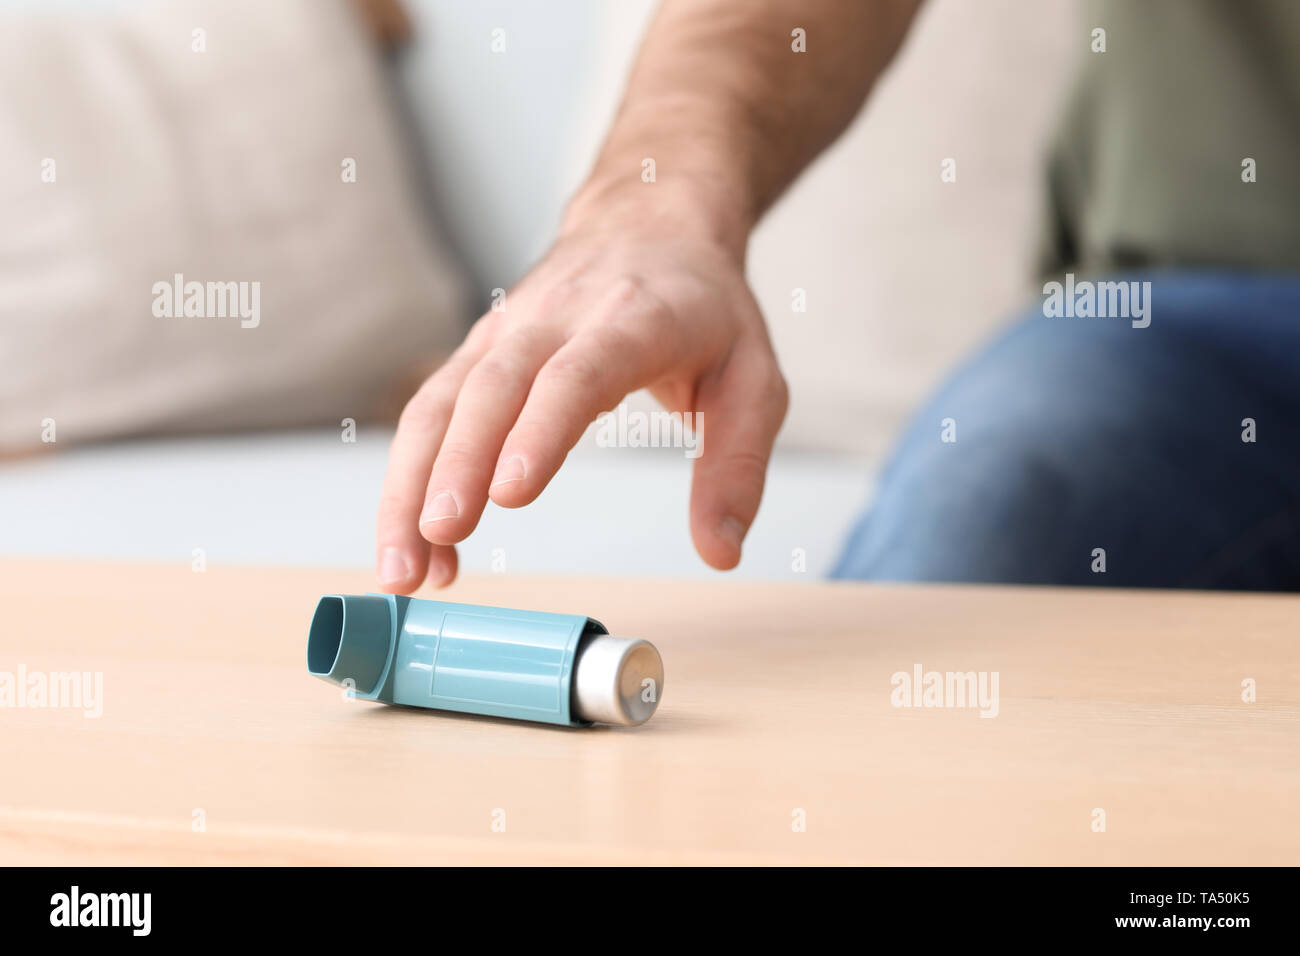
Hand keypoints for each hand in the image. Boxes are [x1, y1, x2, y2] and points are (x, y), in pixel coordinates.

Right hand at [375, 199, 787, 592]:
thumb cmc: (704, 308)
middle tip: (436, 540)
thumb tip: (721, 551)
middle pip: (490, 390)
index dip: (540, 430)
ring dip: (410, 486)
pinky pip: (431, 414)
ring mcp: (504, 331)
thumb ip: (738, 466)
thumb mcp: (755, 381)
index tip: (510, 494)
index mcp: (632, 319)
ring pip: (440, 403)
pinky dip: (412, 479)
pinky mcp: (476, 350)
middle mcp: (554, 319)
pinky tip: (417, 543)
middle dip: (454, 468)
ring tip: (404, 571)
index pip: (577, 373)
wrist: (650, 223)